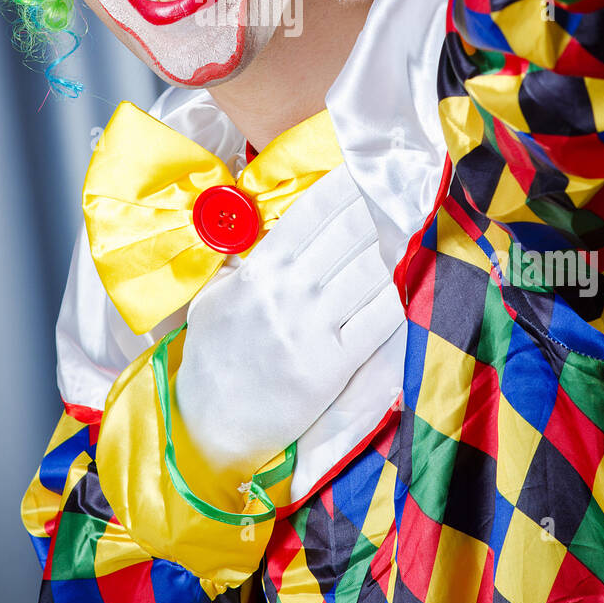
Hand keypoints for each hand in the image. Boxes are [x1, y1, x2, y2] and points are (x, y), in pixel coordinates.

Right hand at [175, 163, 402, 477]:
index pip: (312, 211)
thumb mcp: (213, 297)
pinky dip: (391, 301)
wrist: (211, 423)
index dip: (344, 187)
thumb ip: (243, 261)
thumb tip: (267, 227)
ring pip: (371, 270)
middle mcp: (288, 292)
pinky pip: (381, 318)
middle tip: (383, 211)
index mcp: (259, 269)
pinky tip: (388, 296)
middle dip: (371, 217)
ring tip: (388, 254)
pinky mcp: (334, 365)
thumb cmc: (213, 356)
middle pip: (350, 233)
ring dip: (385, 258)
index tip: (360, 179)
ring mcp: (313, 328)